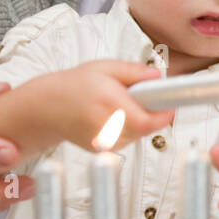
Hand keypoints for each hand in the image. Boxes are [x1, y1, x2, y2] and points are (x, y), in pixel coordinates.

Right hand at [32, 59, 175, 150]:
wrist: (47, 108)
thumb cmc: (75, 86)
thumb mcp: (105, 68)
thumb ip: (134, 71)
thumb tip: (157, 77)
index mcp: (110, 105)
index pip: (148, 120)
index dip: (165, 111)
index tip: (171, 102)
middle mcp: (108, 129)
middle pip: (147, 127)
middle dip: (150, 110)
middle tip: (138, 95)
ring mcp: (106, 144)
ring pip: (139, 134)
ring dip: (139, 119)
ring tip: (119, 104)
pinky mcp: (104, 151)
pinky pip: (128, 139)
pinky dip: (128, 127)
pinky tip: (113, 115)